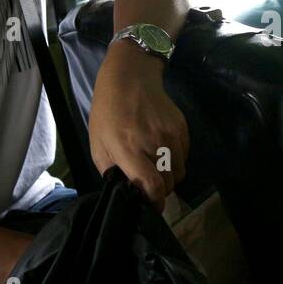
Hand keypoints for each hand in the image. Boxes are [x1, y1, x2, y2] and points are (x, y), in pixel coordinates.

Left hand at [87, 41, 189, 210]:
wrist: (130, 77)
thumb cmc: (108, 112)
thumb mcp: (98, 144)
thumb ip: (111, 171)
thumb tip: (126, 190)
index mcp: (130, 150)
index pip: (152, 187)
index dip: (153, 202)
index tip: (150, 206)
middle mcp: (154, 145)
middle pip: (168, 184)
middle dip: (160, 192)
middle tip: (150, 189)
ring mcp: (171, 136)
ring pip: (179, 172)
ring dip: (169, 178)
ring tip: (157, 171)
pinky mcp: (182, 129)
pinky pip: (184, 156)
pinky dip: (176, 161)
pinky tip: (162, 153)